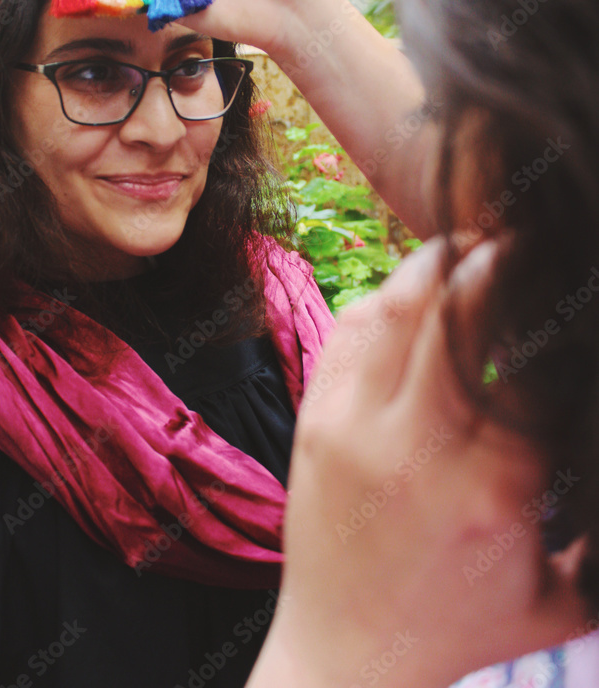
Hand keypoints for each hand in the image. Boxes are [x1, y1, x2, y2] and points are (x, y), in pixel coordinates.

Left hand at [249, 239, 588, 687]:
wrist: (345, 657)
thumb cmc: (464, 626)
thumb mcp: (565, 594)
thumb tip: (597, 417)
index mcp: (490, 489)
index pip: (526, 357)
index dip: (545, 301)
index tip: (560, 275)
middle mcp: (414, 447)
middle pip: (455, 308)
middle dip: (495, 259)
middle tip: (521, 237)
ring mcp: (351, 426)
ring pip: (396, 303)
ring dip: (439, 262)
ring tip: (474, 246)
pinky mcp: (313, 419)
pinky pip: (351, 328)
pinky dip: (389, 294)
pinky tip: (419, 286)